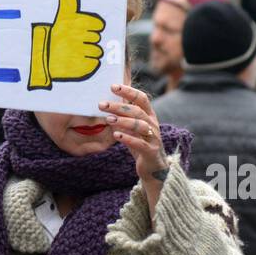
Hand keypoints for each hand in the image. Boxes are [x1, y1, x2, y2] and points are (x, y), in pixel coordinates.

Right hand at [29, 0, 105, 89]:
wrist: (42, 59)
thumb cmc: (54, 34)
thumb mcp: (61, 15)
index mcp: (77, 23)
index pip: (98, 24)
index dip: (93, 27)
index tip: (83, 29)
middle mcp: (80, 37)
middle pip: (97, 38)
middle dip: (89, 39)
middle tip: (77, 41)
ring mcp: (81, 53)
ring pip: (97, 52)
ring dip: (90, 51)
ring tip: (77, 51)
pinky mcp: (83, 68)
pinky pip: (94, 63)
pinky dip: (89, 63)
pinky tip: (78, 60)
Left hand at [103, 83, 168, 224]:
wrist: (153, 168)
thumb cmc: (139, 144)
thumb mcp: (132, 128)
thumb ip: (124, 116)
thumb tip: (107, 101)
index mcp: (149, 115)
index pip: (141, 98)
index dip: (128, 91)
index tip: (113, 86)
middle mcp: (153, 124)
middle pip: (137, 110)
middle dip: (119, 106)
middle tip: (102, 104)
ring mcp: (153, 138)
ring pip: (139, 125)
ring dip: (123, 121)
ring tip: (108, 119)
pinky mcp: (151, 151)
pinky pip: (140, 143)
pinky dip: (127, 138)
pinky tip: (115, 135)